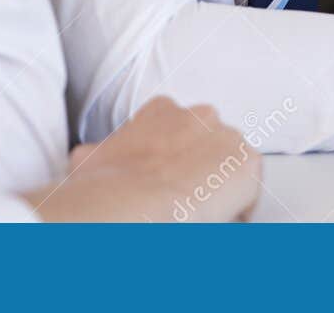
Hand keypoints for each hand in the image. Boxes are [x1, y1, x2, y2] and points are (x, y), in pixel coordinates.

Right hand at [23, 97, 260, 221]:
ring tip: (199, 216)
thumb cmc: (109, 184)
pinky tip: (215, 223)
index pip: (177, 130)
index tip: (165, 181)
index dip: (172, 160)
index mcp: (162, 110)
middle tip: (183, 202)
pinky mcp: (249, 163)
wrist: (137, 198)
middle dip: (199, 170)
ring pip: (229, 168)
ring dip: (218, 189)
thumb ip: (97, 153)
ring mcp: (228, 136)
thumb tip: (84, 161)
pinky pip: (248, 193)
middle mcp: (201, 115)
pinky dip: (236, 210)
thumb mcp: (89, 159)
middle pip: (208, 145)